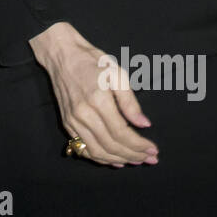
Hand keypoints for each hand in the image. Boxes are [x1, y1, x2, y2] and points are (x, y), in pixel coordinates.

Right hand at [29, 22, 158, 166]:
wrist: (62, 55)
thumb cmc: (92, 61)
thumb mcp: (117, 74)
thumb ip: (130, 102)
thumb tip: (144, 124)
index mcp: (98, 100)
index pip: (121, 133)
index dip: (139, 145)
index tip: (153, 150)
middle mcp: (83, 114)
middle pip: (111, 145)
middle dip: (133, 155)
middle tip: (150, 159)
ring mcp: (72, 121)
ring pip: (97, 151)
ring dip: (118, 159)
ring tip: (135, 161)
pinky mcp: (67, 124)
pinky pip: (84, 148)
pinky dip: (100, 158)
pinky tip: (115, 160)